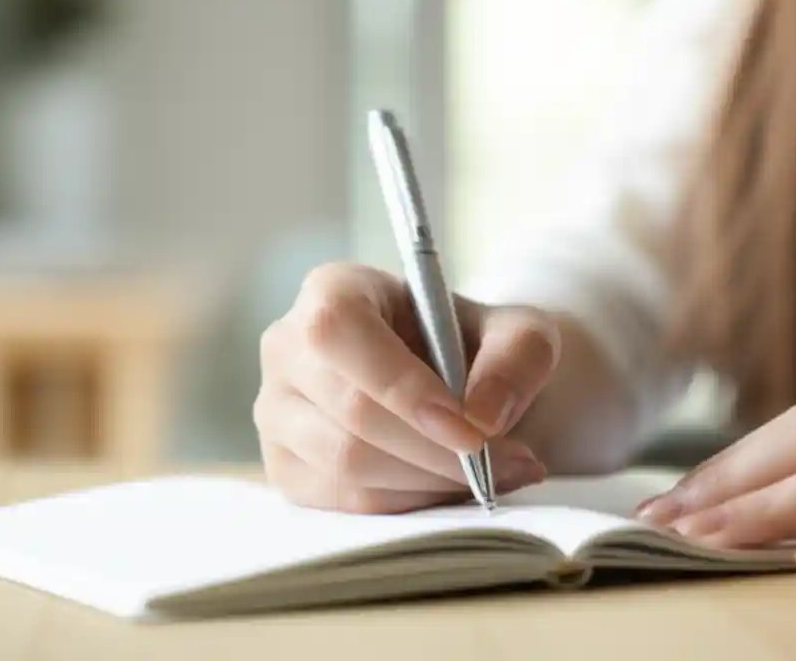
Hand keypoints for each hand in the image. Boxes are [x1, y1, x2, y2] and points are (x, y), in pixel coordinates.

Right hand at [255, 263, 559, 512]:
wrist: (456, 382)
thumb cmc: (476, 345)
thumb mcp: (519, 332)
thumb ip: (517, 358)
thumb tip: (483, 417)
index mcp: (333, 291)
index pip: (342, 333)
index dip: (404, 388)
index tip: (472, 432)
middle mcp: (288, 348)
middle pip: (351, 412)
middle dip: (435, 451)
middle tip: (504, 466)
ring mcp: (276, 412)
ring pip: (345, 463)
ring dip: (427, 482)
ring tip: (488, 477)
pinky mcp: (284, 467)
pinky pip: (342, 501)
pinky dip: (406, 504)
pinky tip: (447, 489)